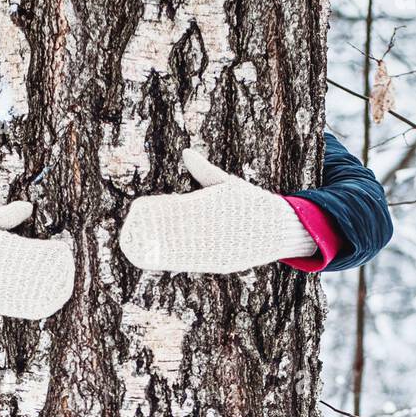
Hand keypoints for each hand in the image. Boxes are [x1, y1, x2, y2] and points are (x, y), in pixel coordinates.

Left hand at [119, 148, 317, 273]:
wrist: (281, 229)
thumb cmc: (251, 202)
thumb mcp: (228, 185)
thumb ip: (205, 172)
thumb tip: (187, 153)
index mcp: (215, 206)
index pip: (179, 208)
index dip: (158, 210)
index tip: (141, 209)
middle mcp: (216, 229)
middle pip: (176, 232)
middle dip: (154, 232)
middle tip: (134, 231)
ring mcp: (219, 248)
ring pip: (183, 250)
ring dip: (161, 250)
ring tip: (143, 249)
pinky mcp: (222, 263)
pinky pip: (196, 263)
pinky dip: (179, 261)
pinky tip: (165, 260)